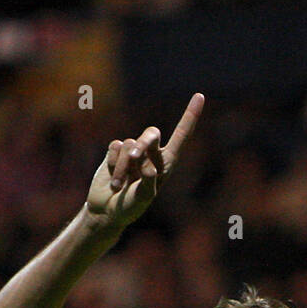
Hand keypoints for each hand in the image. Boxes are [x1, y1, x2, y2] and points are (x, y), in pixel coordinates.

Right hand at [85, 92, 204, 230]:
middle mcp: (152, 154)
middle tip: (135, 156)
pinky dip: (112, 163)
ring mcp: (133, 151)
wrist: (106, 211)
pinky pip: (115, 147)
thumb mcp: (142, 199)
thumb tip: (150, 167)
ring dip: (122, 167)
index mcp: (166, 164)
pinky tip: (112, 179)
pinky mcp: (116, 152)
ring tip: (120, 185)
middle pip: (152, 134)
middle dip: (144, 142)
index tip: (200, 96)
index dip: (189, 117)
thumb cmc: (130, 208)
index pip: (181, 137)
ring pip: (129, 144)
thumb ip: (148, 184)